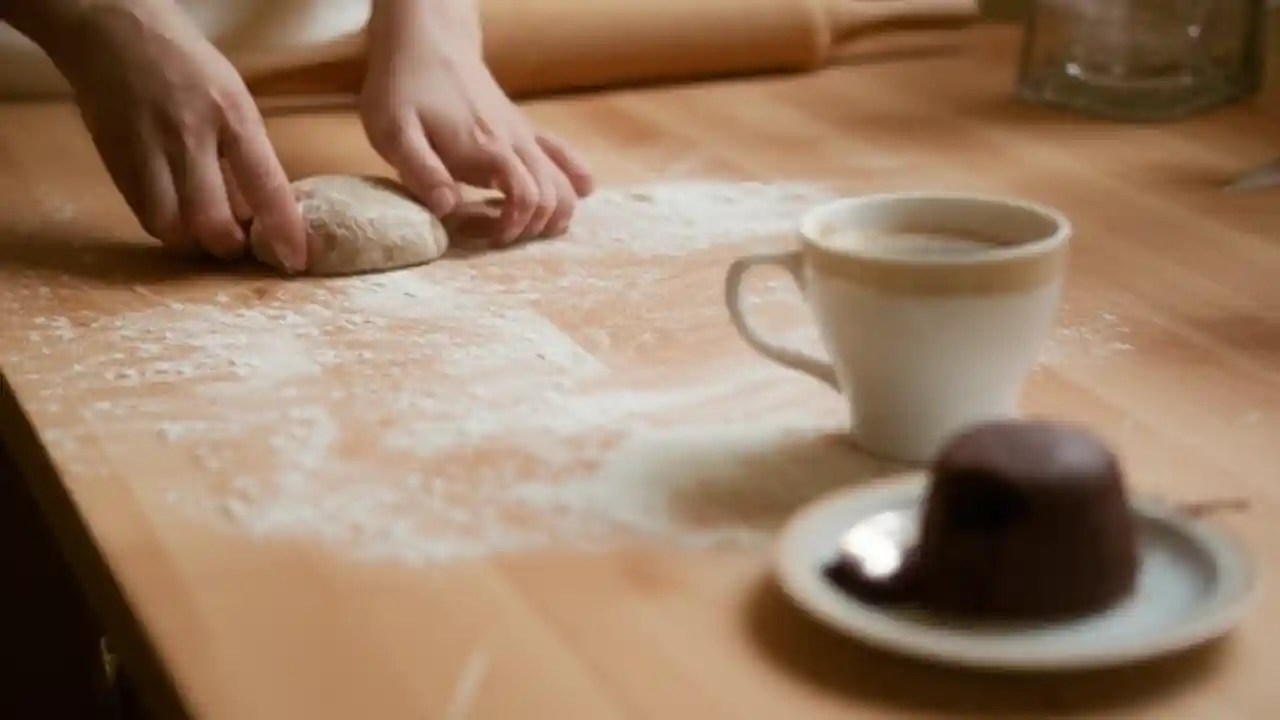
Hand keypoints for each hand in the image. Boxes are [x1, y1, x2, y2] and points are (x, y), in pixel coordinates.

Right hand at [16, 0, 306, 270]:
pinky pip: (143, 214)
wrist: (112, 30)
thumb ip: (246, 153)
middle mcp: (189, 136)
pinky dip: (165, 226)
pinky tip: (175, 215)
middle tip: (237, 243)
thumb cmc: (186, 66)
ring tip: (204, 233)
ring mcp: (147, 150)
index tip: (295, 260)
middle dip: (228, 246)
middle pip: (211, 220)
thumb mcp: (234, 100)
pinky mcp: (115, 161)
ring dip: (192, 243)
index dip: (283, 230)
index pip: (266, 185)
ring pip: (171, 227)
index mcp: (232, 116)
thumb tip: (257, 210)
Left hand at [361, 0, 593, 244]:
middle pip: (553, 196)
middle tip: (500, 236)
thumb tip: (447, 209)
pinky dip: (575, 176)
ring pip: (564, 179)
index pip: (526, 199)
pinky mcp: (521, 127)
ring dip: (557, 209)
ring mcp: (522, 134)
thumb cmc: (403, 88)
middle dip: (534, 226)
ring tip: (531, 227)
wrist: (424, 41)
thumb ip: (421, 172)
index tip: (488, 238)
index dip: (514, 226)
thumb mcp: (394, 132)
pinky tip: (583, 191)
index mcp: (487, 150)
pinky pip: (561, 152)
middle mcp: (515, 143)